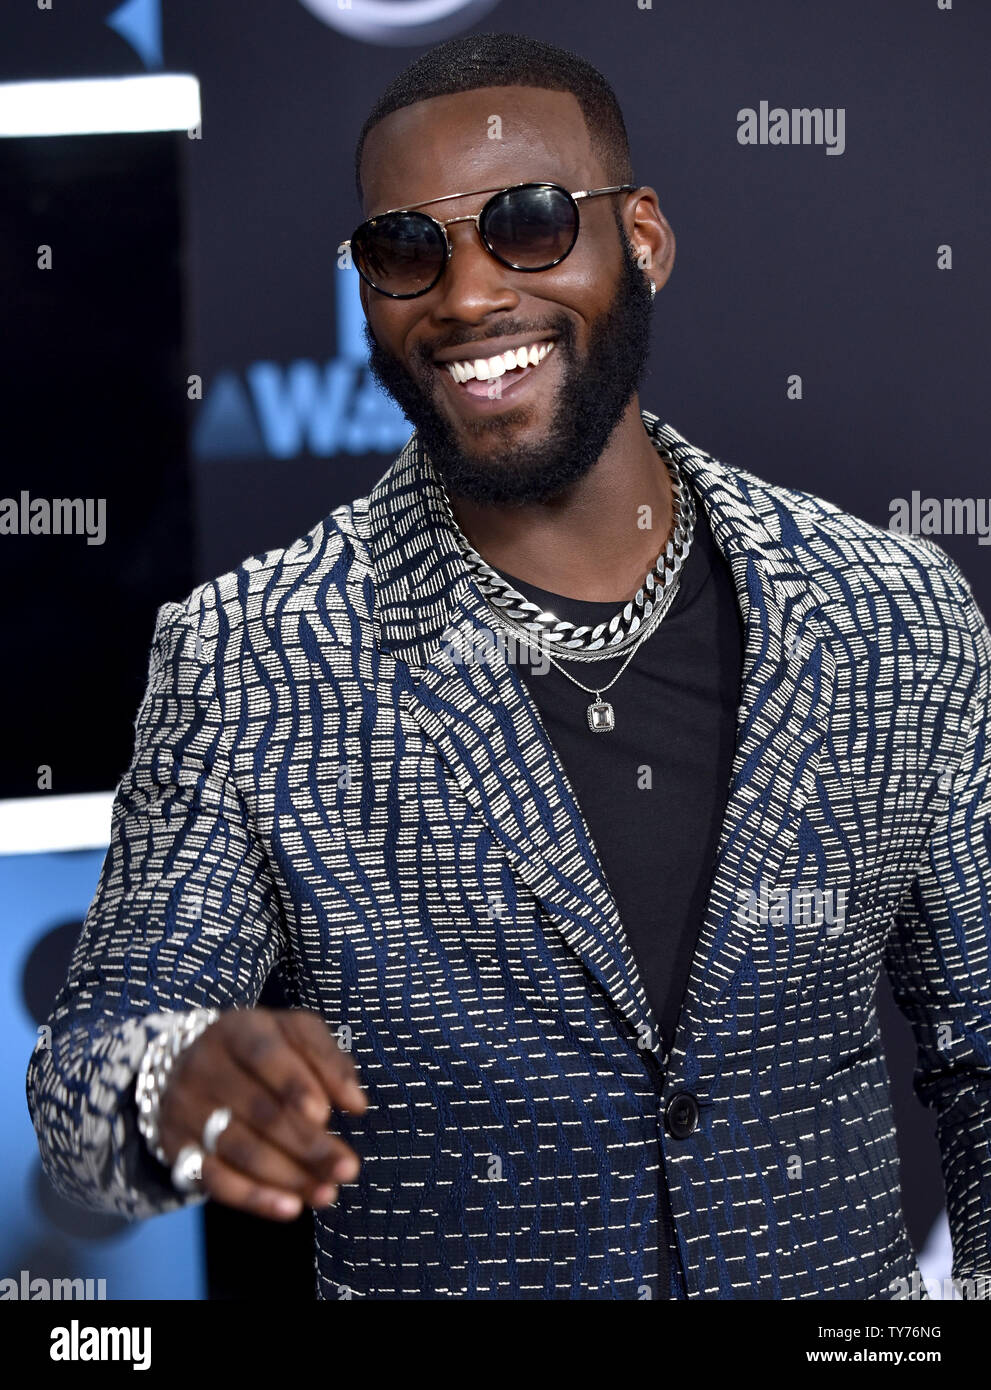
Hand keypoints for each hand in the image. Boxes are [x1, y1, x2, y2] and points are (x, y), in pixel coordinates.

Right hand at [157, 1007, 365, 1220]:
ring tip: (328, 1193)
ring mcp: (186, 1108)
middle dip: (308, 1144)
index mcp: (238, 1030)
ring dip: (288, 1177)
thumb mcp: (296, 1037)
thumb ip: (329, 1061)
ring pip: (240, 1150)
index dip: (294, 1084)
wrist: (193, 1066)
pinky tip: (289, 1208)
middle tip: (347, 1169)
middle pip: (259, 1111)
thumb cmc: (264, 1052)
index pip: (264, 1054)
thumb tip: (356, 1103)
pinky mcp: (177, 1148)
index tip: (325, 1115)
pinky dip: (254, 1198)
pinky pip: (215, 1181)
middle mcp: (204, 1066)